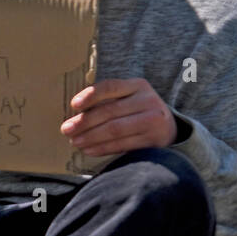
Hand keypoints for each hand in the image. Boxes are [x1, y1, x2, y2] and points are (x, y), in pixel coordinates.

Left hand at [60, 77, 176, 155]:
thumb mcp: (130, 98)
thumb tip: (76, 114)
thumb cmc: (139, 111)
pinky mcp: (153, 139)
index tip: (73, 105)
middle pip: (110, 111)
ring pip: (115, 129)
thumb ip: (108, 101)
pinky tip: (89, 150)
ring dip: (91, 137)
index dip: (91, 95)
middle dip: (85, 121)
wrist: (170, 128)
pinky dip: (103, 148)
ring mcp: (152, 120)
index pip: (110, 87)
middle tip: (67, 129)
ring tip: (75, 142)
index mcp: (138, 85)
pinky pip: (123, 145)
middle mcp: (147, 100)